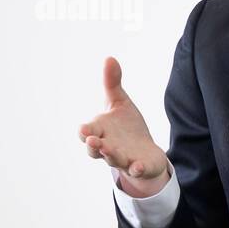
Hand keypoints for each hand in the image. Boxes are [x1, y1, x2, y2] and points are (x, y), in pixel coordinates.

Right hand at [79, 56, 169, 198]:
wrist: (144, 151)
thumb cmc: (126, 127)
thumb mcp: (119, 103)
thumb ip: (112, 84)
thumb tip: (109, 57)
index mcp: (100, 132)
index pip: (87, 133)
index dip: (85, 132)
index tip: (84, 129)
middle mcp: (108, 148)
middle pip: (96, 150)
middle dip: (94, 146)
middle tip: (92, 141)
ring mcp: (123, 159)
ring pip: (114, 160)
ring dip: (111, 155)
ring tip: (108, 150)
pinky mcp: (139, 167)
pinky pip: (137, 170)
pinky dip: (136, 169)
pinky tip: (138, 165)